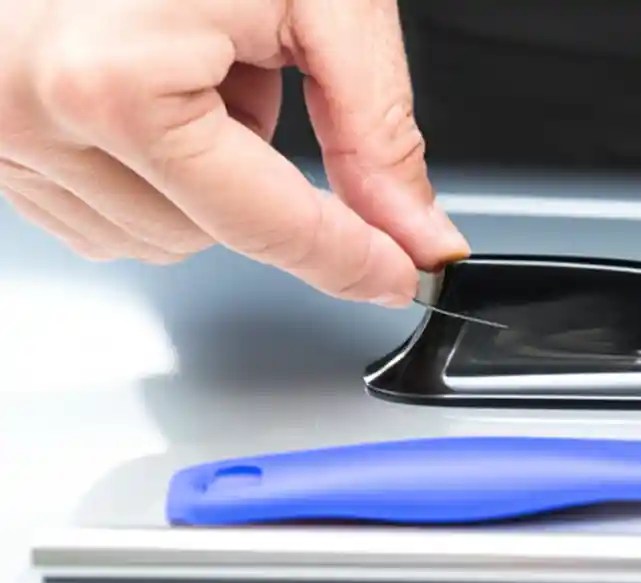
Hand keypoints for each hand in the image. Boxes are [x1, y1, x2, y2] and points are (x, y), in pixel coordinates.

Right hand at [0, 0, 467, 305]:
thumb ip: (373, 122)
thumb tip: (410, 226)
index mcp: (111, 77)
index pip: (264, 221)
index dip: (347, 256)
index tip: (399, 276)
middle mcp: (30, 112)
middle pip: (211, 237)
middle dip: (258, 166)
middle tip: (248, 59)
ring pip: (156, 234)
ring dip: (204, 166)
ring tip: (189, 54)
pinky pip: (101, 211)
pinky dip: (153, 165)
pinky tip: (150, 80)